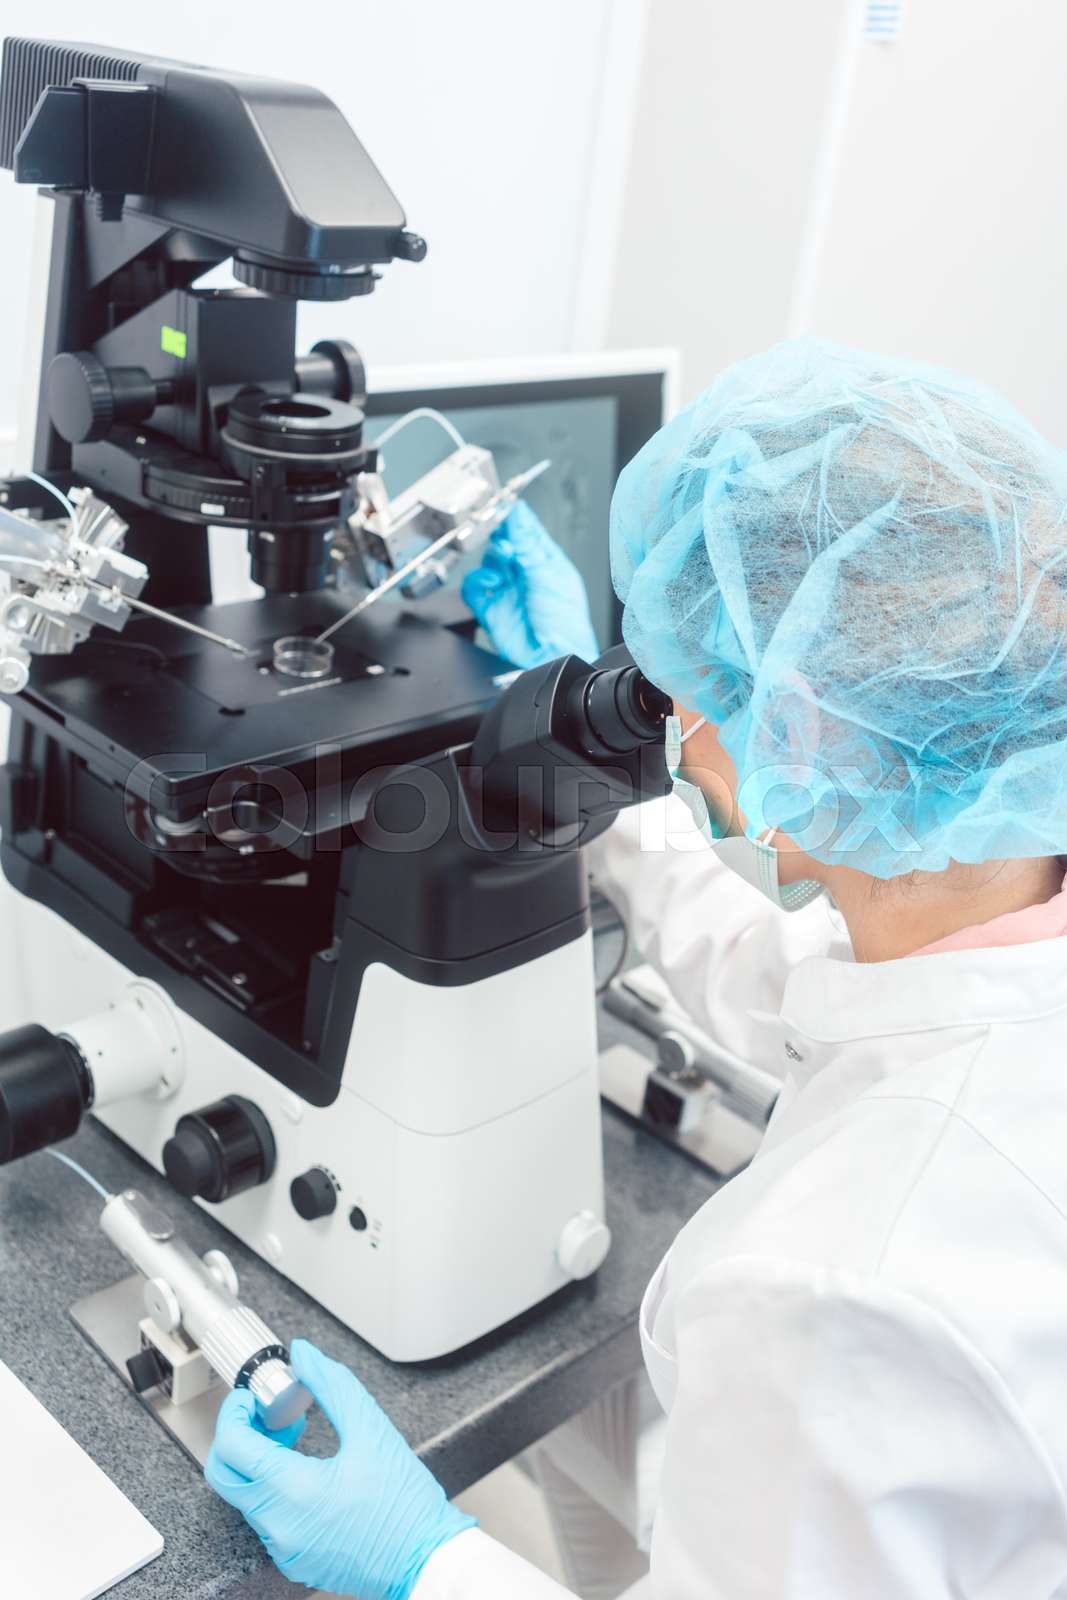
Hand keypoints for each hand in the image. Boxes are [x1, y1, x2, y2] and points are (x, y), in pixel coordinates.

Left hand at [205, 1339, 475, 1599]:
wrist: (425, 1560)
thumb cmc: (405, 1502)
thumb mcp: (372, 1429)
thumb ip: (332, 1384)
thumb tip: (303, 1355)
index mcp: (293, 1491)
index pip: (232, 1446)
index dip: (233, 1412)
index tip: (249, 1396)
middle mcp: (278, 1525)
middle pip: (224, 1475)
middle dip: (237, 1436)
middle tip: (265, 1415)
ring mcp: (282, 1547)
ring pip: (245, 1496)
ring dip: (258, 1461)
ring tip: (294, 1439)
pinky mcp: (291, 1559)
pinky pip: (265, 1518)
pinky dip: (272, 1488)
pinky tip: (306, 1472)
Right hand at [461, 500, 599, 668]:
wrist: (554, 654)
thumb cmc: (565, 621)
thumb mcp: (548, 572)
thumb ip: (527, 542)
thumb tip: (518, 513)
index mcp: (545, 562)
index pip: (526, 531)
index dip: (514, 517)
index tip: (505, 504)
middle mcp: (525, 574)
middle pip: (503, 542)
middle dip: (500, 535)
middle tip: (501, 529)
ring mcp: (507, 590)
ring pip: (488, 561)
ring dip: (493, 556)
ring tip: (504, 558)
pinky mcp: (490, 607)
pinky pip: (474, 587)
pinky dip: (477, 580)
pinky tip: (492, 580)